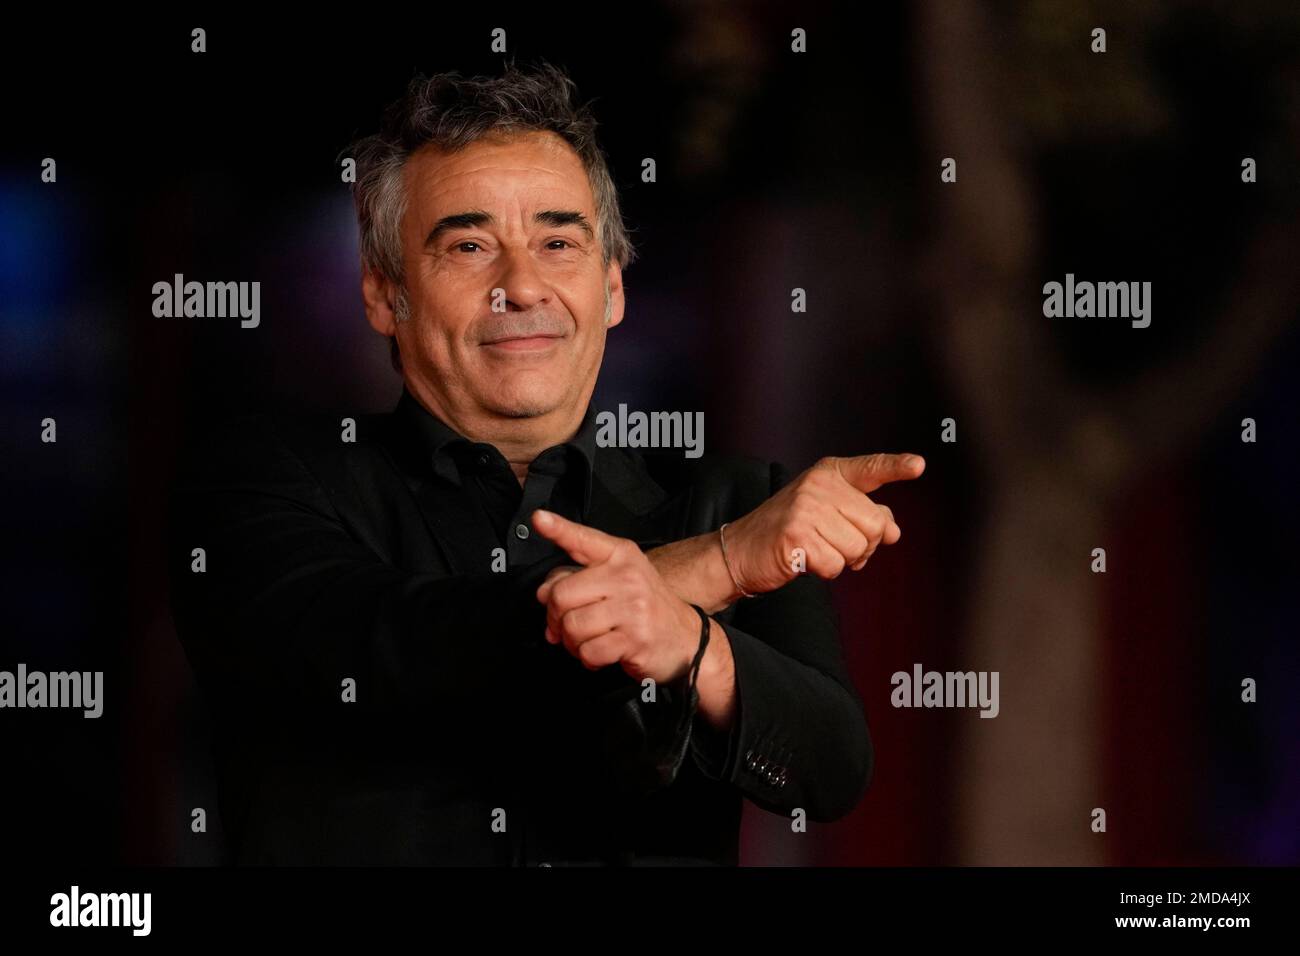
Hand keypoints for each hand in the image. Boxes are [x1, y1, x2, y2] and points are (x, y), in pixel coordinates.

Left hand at [532, 509, 702, 684]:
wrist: (685, 636)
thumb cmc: (644, 606)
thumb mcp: (616, 579)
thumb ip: (577, 577)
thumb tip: (544, 594)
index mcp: (620, 555)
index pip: (583, 539)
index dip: (558, 529)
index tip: (539, 519)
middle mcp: (627, 576)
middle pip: (562, 595)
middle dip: (555, 617)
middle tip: (565, 625)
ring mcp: (633, 607)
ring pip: (572, 627)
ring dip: (571, 642)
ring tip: (586, 640)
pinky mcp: (635, 639)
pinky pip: (589, 651)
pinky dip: (588, 658)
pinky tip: (600, 653)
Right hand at [723, 453, 923, 593]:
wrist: (740, 550)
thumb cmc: (786, 532)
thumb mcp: (825, 513)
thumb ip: (862, 514)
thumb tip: (893, 530)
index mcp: (827, 475)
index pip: (869, 469)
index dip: (896, 467)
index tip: (919, 466)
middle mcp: (818, 486)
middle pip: (874, 524)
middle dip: (863, 545)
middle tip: (836, 545)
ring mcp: (806, 509)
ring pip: (858, 548)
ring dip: (842, 560)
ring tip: (817, 550)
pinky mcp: (797, 536)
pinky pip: (836, 565)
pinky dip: (825, 570)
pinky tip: (805, 559)